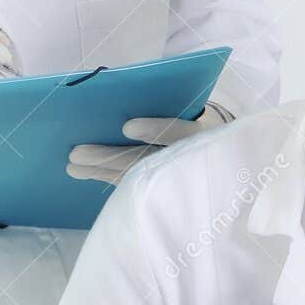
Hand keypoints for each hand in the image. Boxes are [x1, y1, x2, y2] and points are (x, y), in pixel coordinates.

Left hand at [66, 104, 230, 184]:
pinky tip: (87, 173)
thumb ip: (167, 111)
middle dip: (110, 158)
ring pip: (138, 177)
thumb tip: (123, 113)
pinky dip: (110, 179)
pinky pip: (137, 187)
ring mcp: (183, 179)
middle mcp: (194, 159)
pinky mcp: (172, 193)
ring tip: (72, 166)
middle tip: (76, 154)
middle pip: (148, 159)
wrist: (232, 156)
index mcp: (205, 133)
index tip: (127, 127)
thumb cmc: (203, 125)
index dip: (155, 129)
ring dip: (102, 171)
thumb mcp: (195, 114)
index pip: (179, 132)